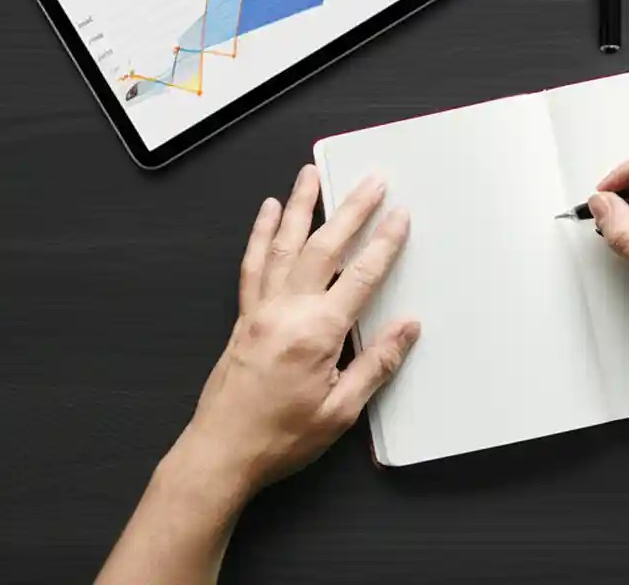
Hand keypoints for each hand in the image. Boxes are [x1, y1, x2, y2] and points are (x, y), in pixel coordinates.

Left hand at [171, 165, 419, 497]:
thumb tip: (406, 329)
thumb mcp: (341, 412)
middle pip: (324, 248)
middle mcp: (286, 312)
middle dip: (351, 210)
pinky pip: (252, 265)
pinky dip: (259, 234)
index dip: (384, 244)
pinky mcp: (243, 317)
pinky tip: (268, 212)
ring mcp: (260, 310)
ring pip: (283, 245)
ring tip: (310, 175)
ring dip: (301, 207)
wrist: (221, 453)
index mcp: (316, 334)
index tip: (400, 216)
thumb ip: (375, 365)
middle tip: (371, 181)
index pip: (360, 277)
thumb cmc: (279, 437)